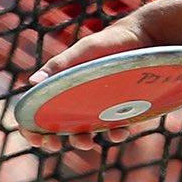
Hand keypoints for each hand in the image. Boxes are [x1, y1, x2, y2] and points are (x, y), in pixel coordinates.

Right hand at [20, 16, 162, 153]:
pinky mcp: (126, 111)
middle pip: (59, 127)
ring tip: (85, 141)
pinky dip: (116, 133)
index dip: (32, 127)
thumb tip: (32, 82)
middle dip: (53, 139)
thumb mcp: (84, 51)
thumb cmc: (111, 41)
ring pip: (86, 132)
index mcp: (64, 86)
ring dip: (81, 141)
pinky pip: (118, 128)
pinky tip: (118, 132)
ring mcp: (103, 107)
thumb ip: (60, 65)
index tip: (34, 137)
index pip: (40, 111)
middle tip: (53, 144)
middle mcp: (81, 99)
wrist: (149, 38)